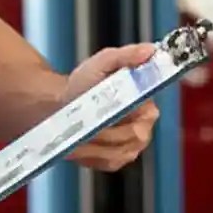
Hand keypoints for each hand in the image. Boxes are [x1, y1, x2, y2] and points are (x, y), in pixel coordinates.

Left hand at [60, 44, 160, 171]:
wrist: (63, 105)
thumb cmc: (84, 83)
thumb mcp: (104, 62)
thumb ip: (127, 55)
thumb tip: (150, 50)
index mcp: (147, 106)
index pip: (144, 115)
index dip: (125, 112)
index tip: (104, 108)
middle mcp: (143, 130)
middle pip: (130, 136)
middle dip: (107, 129)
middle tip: (86, 121)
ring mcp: (130, 149)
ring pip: (116, 150)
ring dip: (95, 142)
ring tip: (77, 131)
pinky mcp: (114, 161)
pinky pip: (105, 161)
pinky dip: (90, 154)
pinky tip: (76, 143)